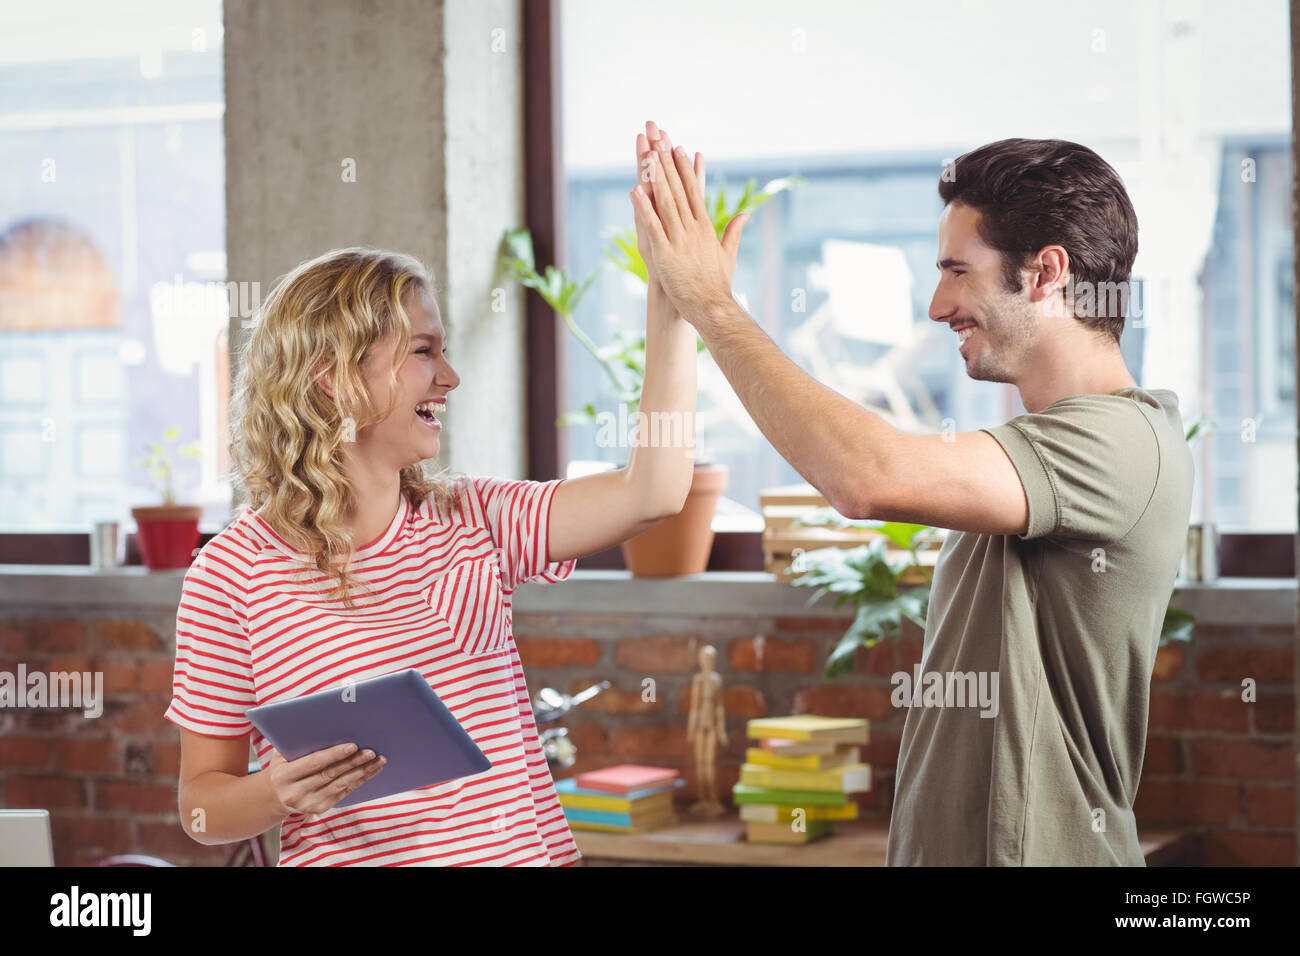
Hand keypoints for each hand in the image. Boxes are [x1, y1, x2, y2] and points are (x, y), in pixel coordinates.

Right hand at [263, 743, 385, 816]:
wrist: (275, 795)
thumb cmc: (283, 765)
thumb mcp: (283, 753)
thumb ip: (300, 743)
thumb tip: (327, 725)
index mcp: (283, 776)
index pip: (313, 763)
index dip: (334, 754)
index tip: (353, 746)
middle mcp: (294, 794)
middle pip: (330, 775)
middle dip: (353, 762)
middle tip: (371, 752)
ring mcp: (308, 804)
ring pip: (340, 785)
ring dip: (362, 772)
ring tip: (378, 760)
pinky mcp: (319, 809)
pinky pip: (343, 792)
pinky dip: (359, 780)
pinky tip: (371, 771)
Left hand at [630, 121, 747, 322]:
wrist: (711, 307)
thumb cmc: (718, 285)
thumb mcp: (728, 254)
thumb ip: (734, 232)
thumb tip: (745, 214)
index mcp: (706, 228)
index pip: (693, 192)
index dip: (685, 169)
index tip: (678, 149)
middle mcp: (693, 229)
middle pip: (678, 191)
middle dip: (668, 164)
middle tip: (659, 140)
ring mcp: (679, 241)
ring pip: (665, 203)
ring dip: (655, 178)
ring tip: (647, 155)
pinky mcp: (665, 254)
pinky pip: (652, 226)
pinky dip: (643, 208)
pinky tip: (634, 190)